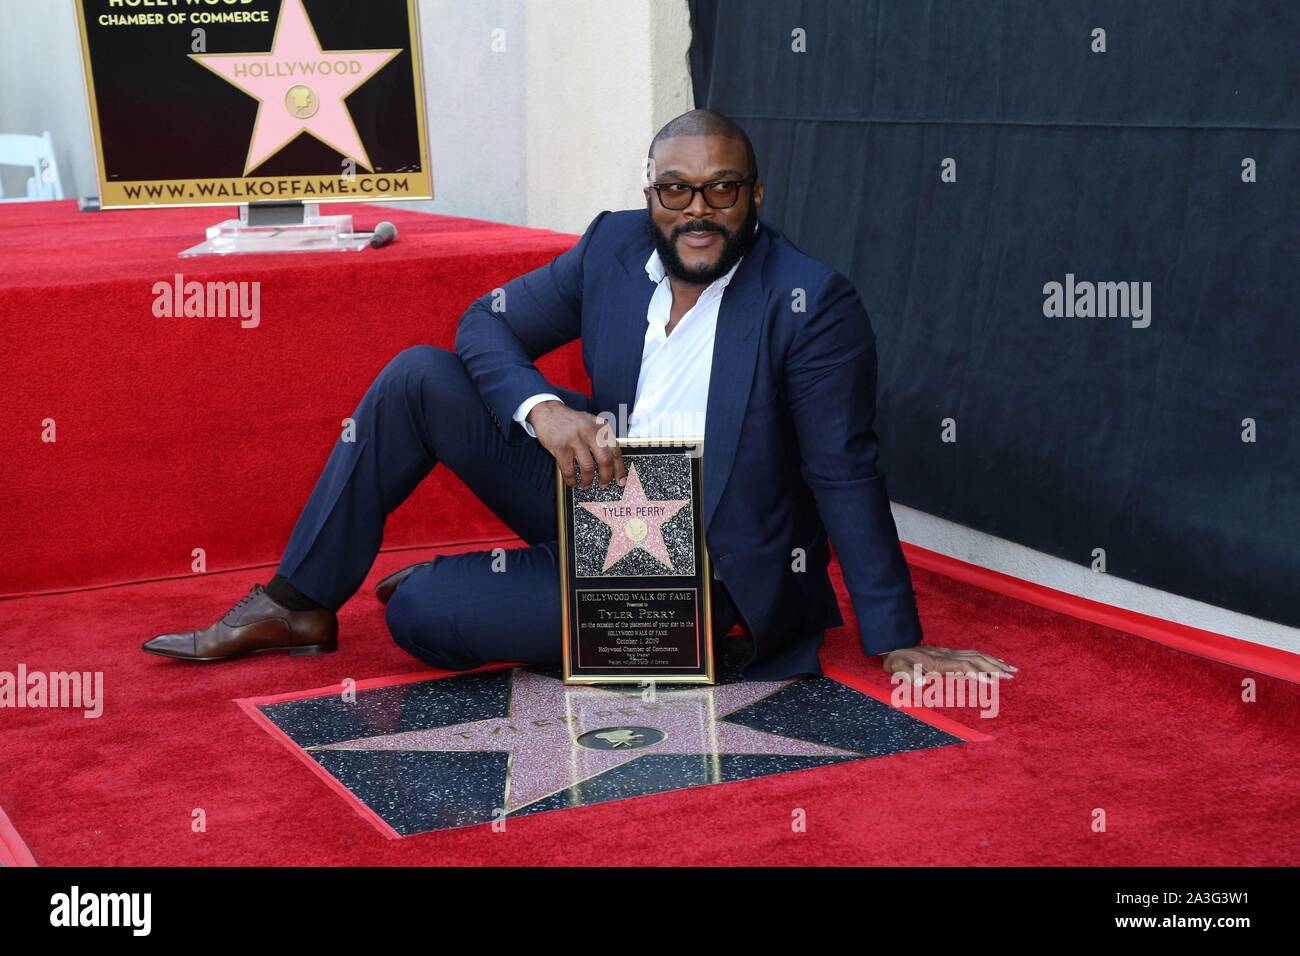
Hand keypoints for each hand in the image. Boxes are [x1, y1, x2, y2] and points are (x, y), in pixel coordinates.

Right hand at [528, 400, 625, 488]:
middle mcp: (590, 432)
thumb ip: (602, 438)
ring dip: (587, 481)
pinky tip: (572, 481)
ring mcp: (575, 440)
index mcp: (600, 427)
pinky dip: (571, 479)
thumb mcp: (591, 422)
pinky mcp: (561, 447)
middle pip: (605, 460)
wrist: (548, 411)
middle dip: (606, 477)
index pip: (615, 451)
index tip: (621, 480)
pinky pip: (569, 470)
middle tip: (604, 485)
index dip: (619, 469)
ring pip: (588, 468)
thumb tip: (613, 462)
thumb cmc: (571, 420)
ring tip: (586, 484)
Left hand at [881, 645, 1016, 681]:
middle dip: (995, 667)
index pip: (964, 666)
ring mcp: (950, 653)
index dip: (979, 673)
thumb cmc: (897, 661)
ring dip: (995, 662)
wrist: (894, 645)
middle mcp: (948, 655)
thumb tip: (921, 682)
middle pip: (977, 659)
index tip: (993, 681)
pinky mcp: (950, 653)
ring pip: (978, 655)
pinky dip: (987, 658)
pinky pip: (973, 654)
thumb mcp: (897, 669)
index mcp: (939, 662)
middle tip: (1012, 675)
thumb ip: (908, 676)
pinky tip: (996, 663)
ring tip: (1012, 669)